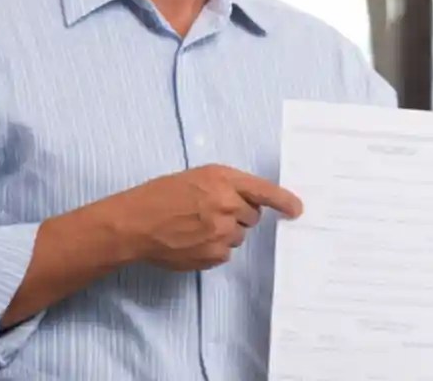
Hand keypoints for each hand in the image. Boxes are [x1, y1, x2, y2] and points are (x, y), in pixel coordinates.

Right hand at [108, 164, 302, 270]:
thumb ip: (226, 186)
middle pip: (252, 217)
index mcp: (223, 179)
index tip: (297, 209)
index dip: (284, 201)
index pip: (264, 191)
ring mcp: (221, 232)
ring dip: (225, 232)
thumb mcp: (196, 178)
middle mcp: (226, 205)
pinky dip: (213, 248)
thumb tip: (248, 203)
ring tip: (196, 226)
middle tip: (212, 212)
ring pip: (238, 236)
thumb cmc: (161, 196)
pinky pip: (225, 253)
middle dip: (239, 215)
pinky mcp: (213, 255)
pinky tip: (192, 240)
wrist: (135, 223)